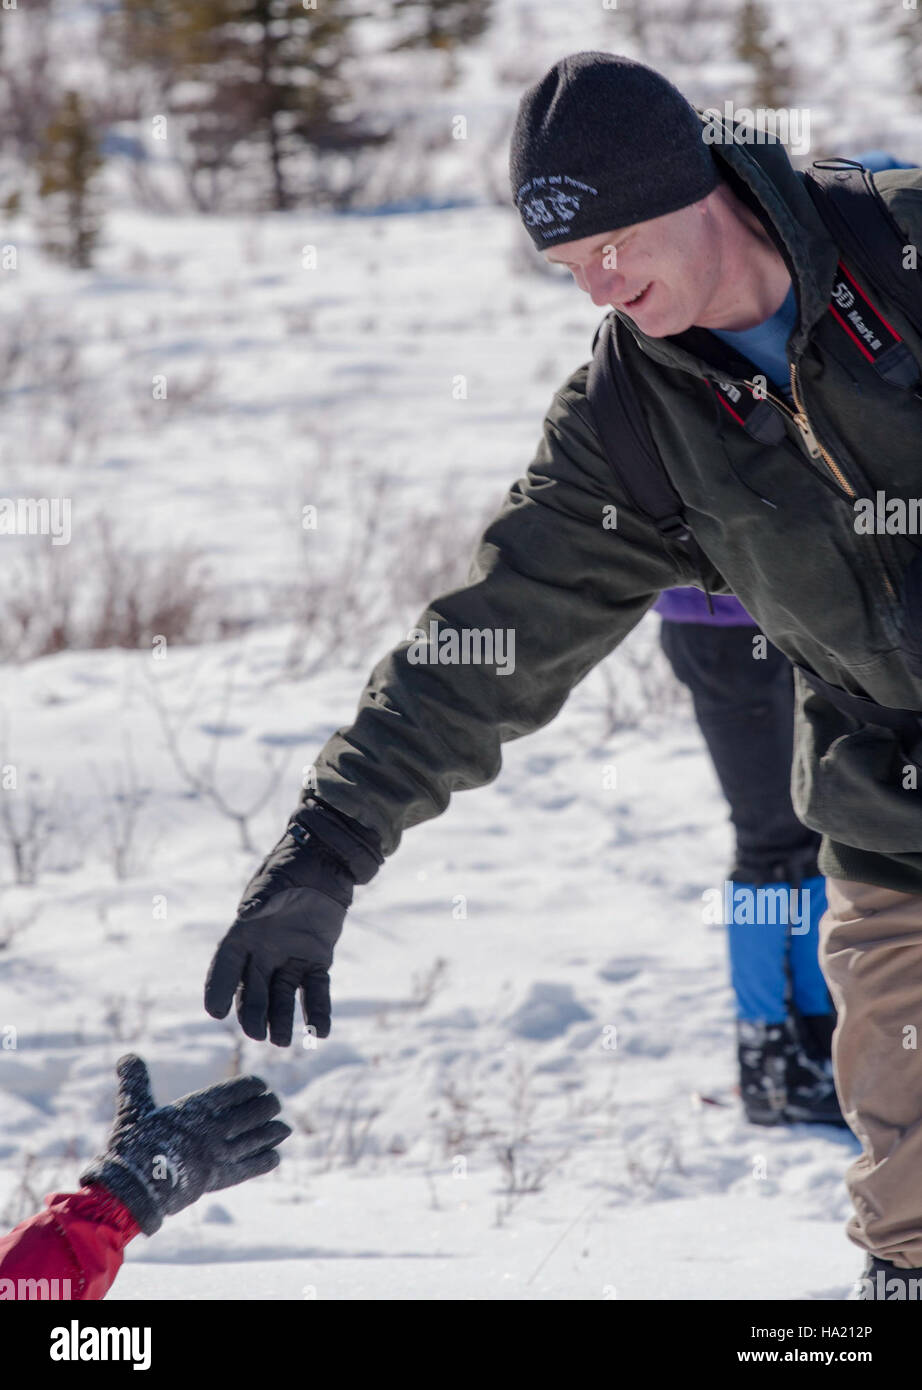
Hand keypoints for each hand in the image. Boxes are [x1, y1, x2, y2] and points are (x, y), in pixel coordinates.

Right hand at [79, 1054, 290, 1235]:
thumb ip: (135, 1081)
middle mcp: (214, 1128)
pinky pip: (252, 1166)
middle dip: (269, 1106)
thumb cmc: (131, 1148)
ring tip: (283, 1128)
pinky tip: (275, 1155)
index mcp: (197, 1108)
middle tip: (273, 1104)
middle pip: (258, 1111)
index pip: (239, 1089)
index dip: (254, 1086)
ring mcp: (220, 1155)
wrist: (131, 1191)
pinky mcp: (220, 1179)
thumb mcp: (133, 1109)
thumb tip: (127, 1057)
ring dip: (274, 1131)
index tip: (261, 1086)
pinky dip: (266, 1159)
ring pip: (260, 1138)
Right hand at [205, 821, 353, 1045]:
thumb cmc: (291, 867)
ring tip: (283, 1042)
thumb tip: (247, 914)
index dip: (219, 988)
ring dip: (282, 1019)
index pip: (225, 967)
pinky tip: (321, 1030)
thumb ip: (262, 900)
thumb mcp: (274, 881)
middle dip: (253, 1013)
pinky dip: (318, 1010)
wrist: (324, 862)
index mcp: (244, 934)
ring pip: (282, 997)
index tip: (215, 1011)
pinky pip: (315, 990)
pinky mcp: (316, 962)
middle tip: (257, 1034)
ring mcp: (289, 960)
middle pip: (253, 990)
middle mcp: (263, 953)